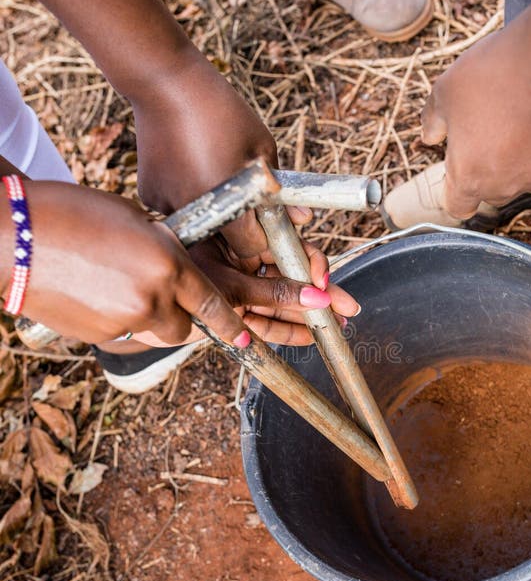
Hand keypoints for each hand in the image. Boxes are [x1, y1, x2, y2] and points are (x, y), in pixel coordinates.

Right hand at [8, 182, 248, 346]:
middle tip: (159, 293)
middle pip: (185, 328)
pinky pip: (120, 332)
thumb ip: (164, 247)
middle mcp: (153, 298)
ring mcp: (124, 320)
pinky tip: (93, 291)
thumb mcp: (133, 218)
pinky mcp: (97, 334)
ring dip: (148, 318)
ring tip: (118, 287)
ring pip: (152, 331)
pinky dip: (115, 318)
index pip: (214, 304)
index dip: (231, 323)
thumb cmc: (71, 212)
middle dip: (180, 316)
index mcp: (169, 264)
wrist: (14, 236)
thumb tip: (175, 267)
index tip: (244, 336)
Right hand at [131, 47, 310, 269]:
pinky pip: (181, 211)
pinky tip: (194, 169)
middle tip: (250, 199)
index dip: (268, 239)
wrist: (164, 81)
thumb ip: (280, 192)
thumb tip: (301, 220)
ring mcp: (166, 208)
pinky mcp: (150, 196)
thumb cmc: (220, 111)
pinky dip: (193, 200)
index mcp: (225, 207)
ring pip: (203, 229)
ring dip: (218, 215)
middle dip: (242, 231)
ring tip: (219, 174)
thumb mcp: (262, 149)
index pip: (253, 250)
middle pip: (225, 246)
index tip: (275, 224)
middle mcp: (192, 215)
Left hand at [187, 237, 359, 345]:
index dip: (310, 266)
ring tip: (339, 325)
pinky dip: (285, 330)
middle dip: (321, 295)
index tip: (327, 281)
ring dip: (309, 314)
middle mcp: (238, 266)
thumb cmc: (171, 277)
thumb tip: (316, 292)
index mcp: (236, 244)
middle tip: (349, 308)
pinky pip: (261, 321)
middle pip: (288, 280)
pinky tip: (308, 336)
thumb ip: (272, 289)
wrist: (132, 301)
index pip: (285, 250)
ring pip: (279, 302)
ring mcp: (234, 290)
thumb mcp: (228, 283)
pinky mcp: (228, 314)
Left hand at [422, 21, 530, 218]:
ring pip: (525, 177)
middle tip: (488, 132)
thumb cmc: (496, 74)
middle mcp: (508, 186)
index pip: (458, 207)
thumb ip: (432, 121)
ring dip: (519, 158)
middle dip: (486, 170)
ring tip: (519, 117)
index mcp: (470, 177)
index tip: (458, 167)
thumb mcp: (446, 90)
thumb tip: (429, 135)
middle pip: (492, 192)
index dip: (455, 189)